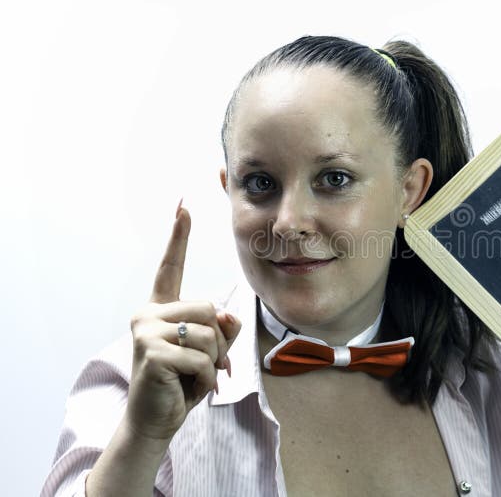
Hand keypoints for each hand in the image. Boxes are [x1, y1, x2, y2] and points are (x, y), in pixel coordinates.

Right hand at [124, 201, 242, 441]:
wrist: (155, 420)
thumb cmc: (181, 382)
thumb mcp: (209, 351)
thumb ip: (222, 328)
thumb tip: (227, 315)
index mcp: (161, 309)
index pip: (170, 267)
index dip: (178, 236)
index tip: (183, 206)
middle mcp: (148, 314)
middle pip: (208, 307)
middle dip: (218, 340)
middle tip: (206, 364)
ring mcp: (146, 331)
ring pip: (208, 332)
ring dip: (213, 361)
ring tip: (194, 376)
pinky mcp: (152, 352)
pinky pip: (202, 356)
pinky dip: (206, 377)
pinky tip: (188, 386)